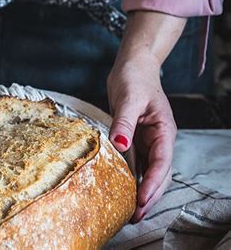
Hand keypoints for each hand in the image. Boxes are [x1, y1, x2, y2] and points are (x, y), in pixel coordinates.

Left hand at [107, 52, 175, 221]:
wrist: (131, 66)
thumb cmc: (134, 77)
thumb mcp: (129, 98)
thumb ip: (124, 122)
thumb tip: (120, 145)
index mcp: (164, 131)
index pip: (161, 163)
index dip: (152, 184)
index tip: (141, 200)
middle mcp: (158, 139)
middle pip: (158, 174)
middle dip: (149, 195)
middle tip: (135, 216)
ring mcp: (147, 140)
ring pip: (147, 171)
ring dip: (140, 190)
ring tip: (128, 210)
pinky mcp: (134, 138)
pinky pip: (134, 161)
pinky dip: (129, 176)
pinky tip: (120, 188)